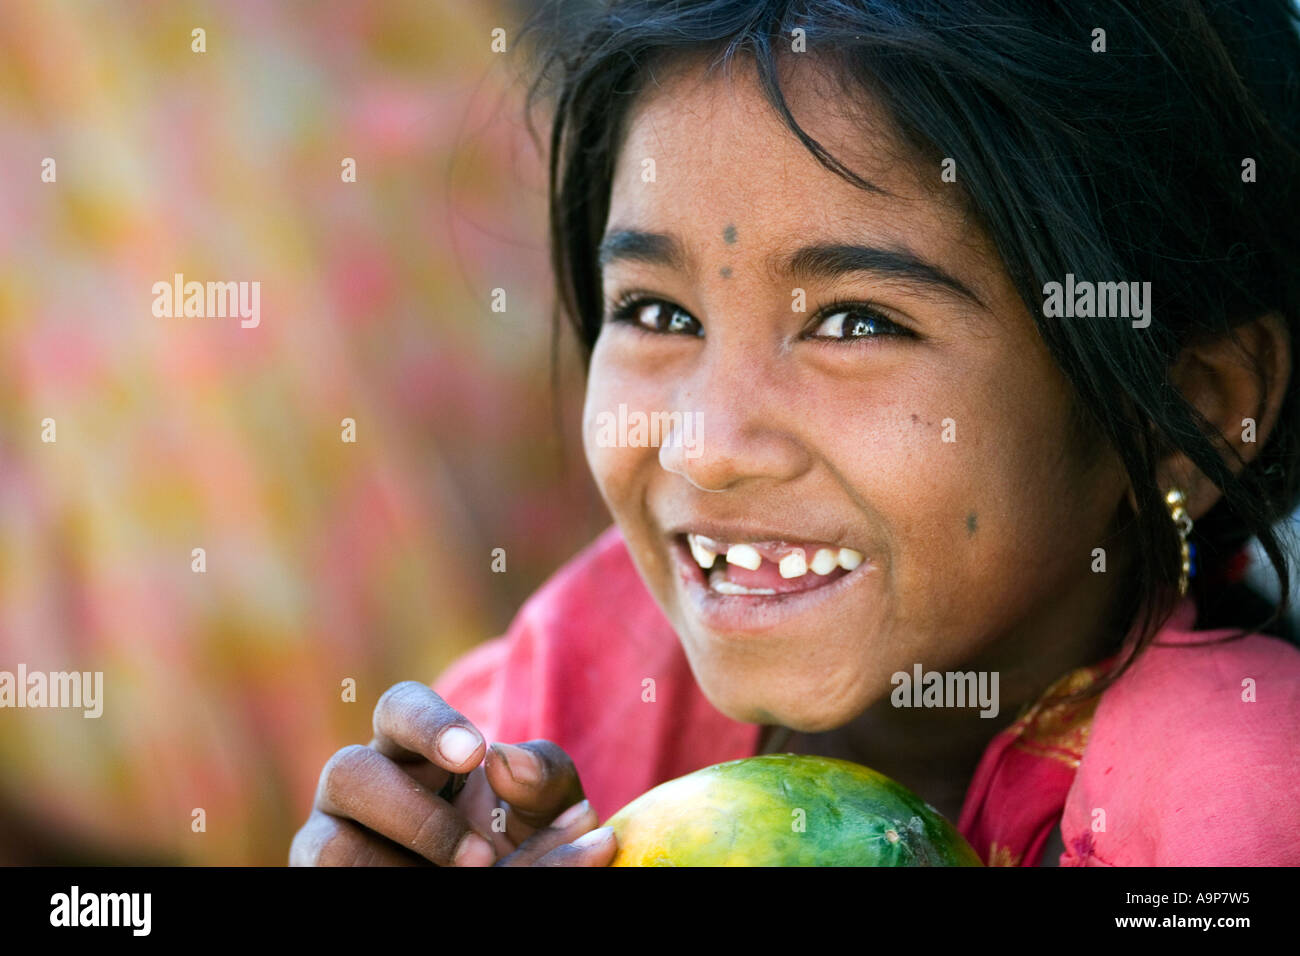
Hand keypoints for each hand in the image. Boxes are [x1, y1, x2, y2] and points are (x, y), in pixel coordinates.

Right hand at [289, 681, 617, 865]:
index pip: (398, 708)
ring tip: (463, 881)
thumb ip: (544, 777)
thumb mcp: (546, 805)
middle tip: (481, 856)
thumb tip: (507, 761)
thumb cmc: (515, 832)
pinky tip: (431, 890)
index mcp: (407, 745)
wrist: (498, 877)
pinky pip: (330, 884)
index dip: (429, 724)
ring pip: (327, 845)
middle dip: (417, 818)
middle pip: (348, 770)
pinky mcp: (320, 880)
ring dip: (394, 870)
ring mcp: (329, 838)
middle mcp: (357, 784)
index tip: (475, 752)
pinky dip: (385, 886)